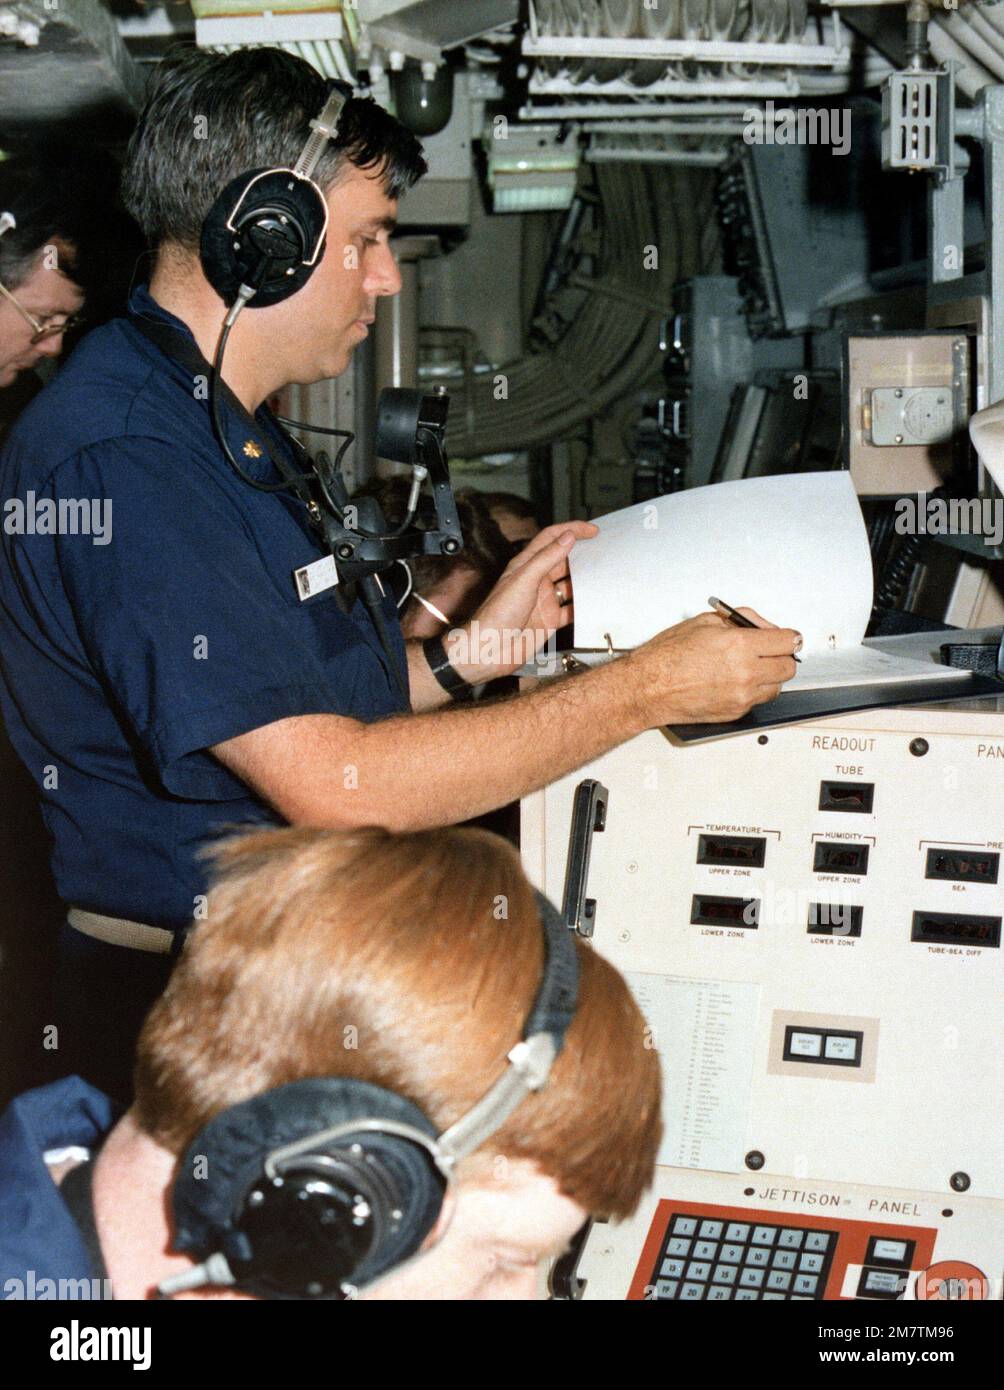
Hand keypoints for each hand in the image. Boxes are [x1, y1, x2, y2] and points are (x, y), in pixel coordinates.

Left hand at [449, 520, 597, 681]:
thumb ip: (547, 558)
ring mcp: (544, 600)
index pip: (551, 538)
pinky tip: (596, 603)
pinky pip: (572, 610)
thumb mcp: (524, 580)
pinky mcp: (549, 620)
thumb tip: (568, 537)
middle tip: (604, 549)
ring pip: (570, 584)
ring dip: (586, 579)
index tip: (592, 530)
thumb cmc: (497, 614)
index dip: (571, 530)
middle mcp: (536, 580)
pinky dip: (583, 606)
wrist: (490, 650)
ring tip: (606, 573)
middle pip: (563, 560)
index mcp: (526, 565)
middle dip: (583, 553)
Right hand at [625, 606, 801, 725]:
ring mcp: (742, 696)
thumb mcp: (704, 622)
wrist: (648, 688)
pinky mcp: (736, 712)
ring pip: (777, 687)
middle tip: (768, 652)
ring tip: (749, 667)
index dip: (788, 637)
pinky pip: (758, 700)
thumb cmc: (667, 657)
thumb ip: (740, 620)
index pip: (788, 641)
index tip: (786, 638)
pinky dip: (753, 691)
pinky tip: (734, 681)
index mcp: (739, 645)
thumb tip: (761, 626)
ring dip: (769, 676)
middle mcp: (745, 673)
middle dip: (781, 657)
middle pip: (789, 667)